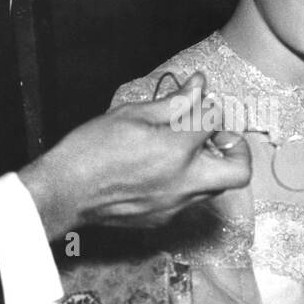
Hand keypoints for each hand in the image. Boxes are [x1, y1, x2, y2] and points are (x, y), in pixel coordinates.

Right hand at [20, 72, 251, 237]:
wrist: (64, 192)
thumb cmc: (90, 150)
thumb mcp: (131, 115)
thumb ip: (173, 103)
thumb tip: (198, 85)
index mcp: (176, 151)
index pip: (215, 120)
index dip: (208, 103)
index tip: (198, 97)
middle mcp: (184, 182)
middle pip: (239, 170)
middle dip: (236, 148)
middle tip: (215, 135)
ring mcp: (176, 205)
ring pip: (216, 187)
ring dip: (212, 165)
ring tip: (185, 148)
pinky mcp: (164, 218)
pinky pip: (192, 200)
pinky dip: (189, 182)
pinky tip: (164, 168)